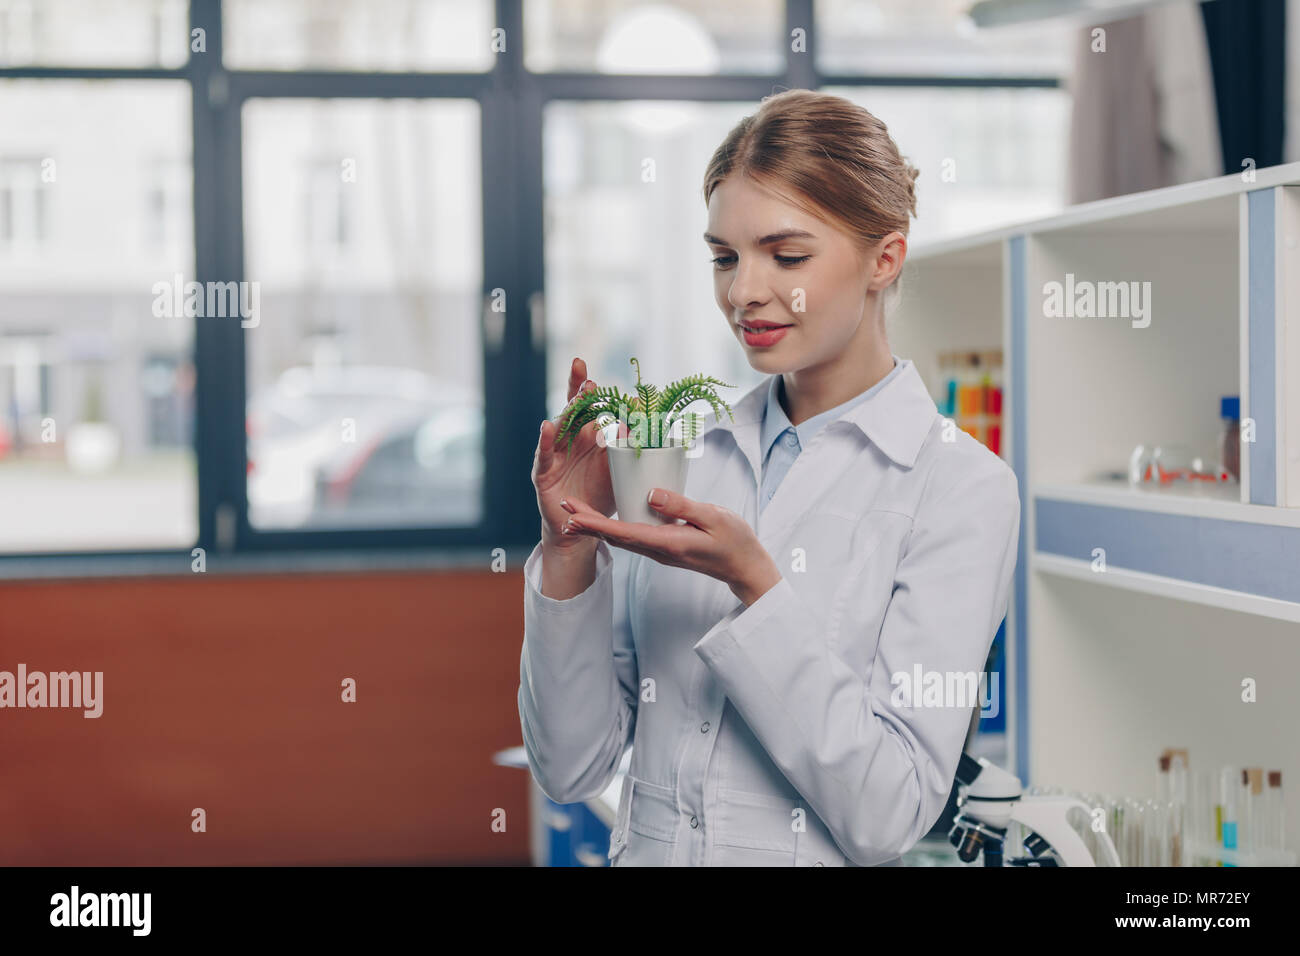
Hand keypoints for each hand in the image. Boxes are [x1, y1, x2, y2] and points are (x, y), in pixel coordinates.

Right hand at [533, 357, 624, 551]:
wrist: (582, 528)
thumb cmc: (601, 495)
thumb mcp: (619, 469)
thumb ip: (630, 447)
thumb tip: (647, 422)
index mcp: (588, 436)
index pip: (592, 408)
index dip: (596, 392)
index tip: (605, 373)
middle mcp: (569, 441)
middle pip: (573, 411)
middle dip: (578, 390)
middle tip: (584, 370)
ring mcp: (554, 456)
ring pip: (559, 428)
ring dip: (567, 410)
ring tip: (577, 394)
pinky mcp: (543, 474)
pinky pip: (543, 455)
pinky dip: (544, 441)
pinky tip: (546, 426)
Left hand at [558, 488, 782, 606]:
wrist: (744, 566)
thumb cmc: (734, 540)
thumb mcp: (713, 516)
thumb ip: (681, 505)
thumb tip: (650, 493)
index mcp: (668, 543)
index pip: (624, 532)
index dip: (596, 523)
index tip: (574, 515)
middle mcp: (658, 550)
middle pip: (615, 537)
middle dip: (587, 524)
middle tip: (563, 508)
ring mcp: (660, 551)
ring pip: (621, 538)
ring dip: (596, 527)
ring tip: (574, 514)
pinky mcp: (664, 547)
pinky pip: (632, 537)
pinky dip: (613, 528)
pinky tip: (605, 520)